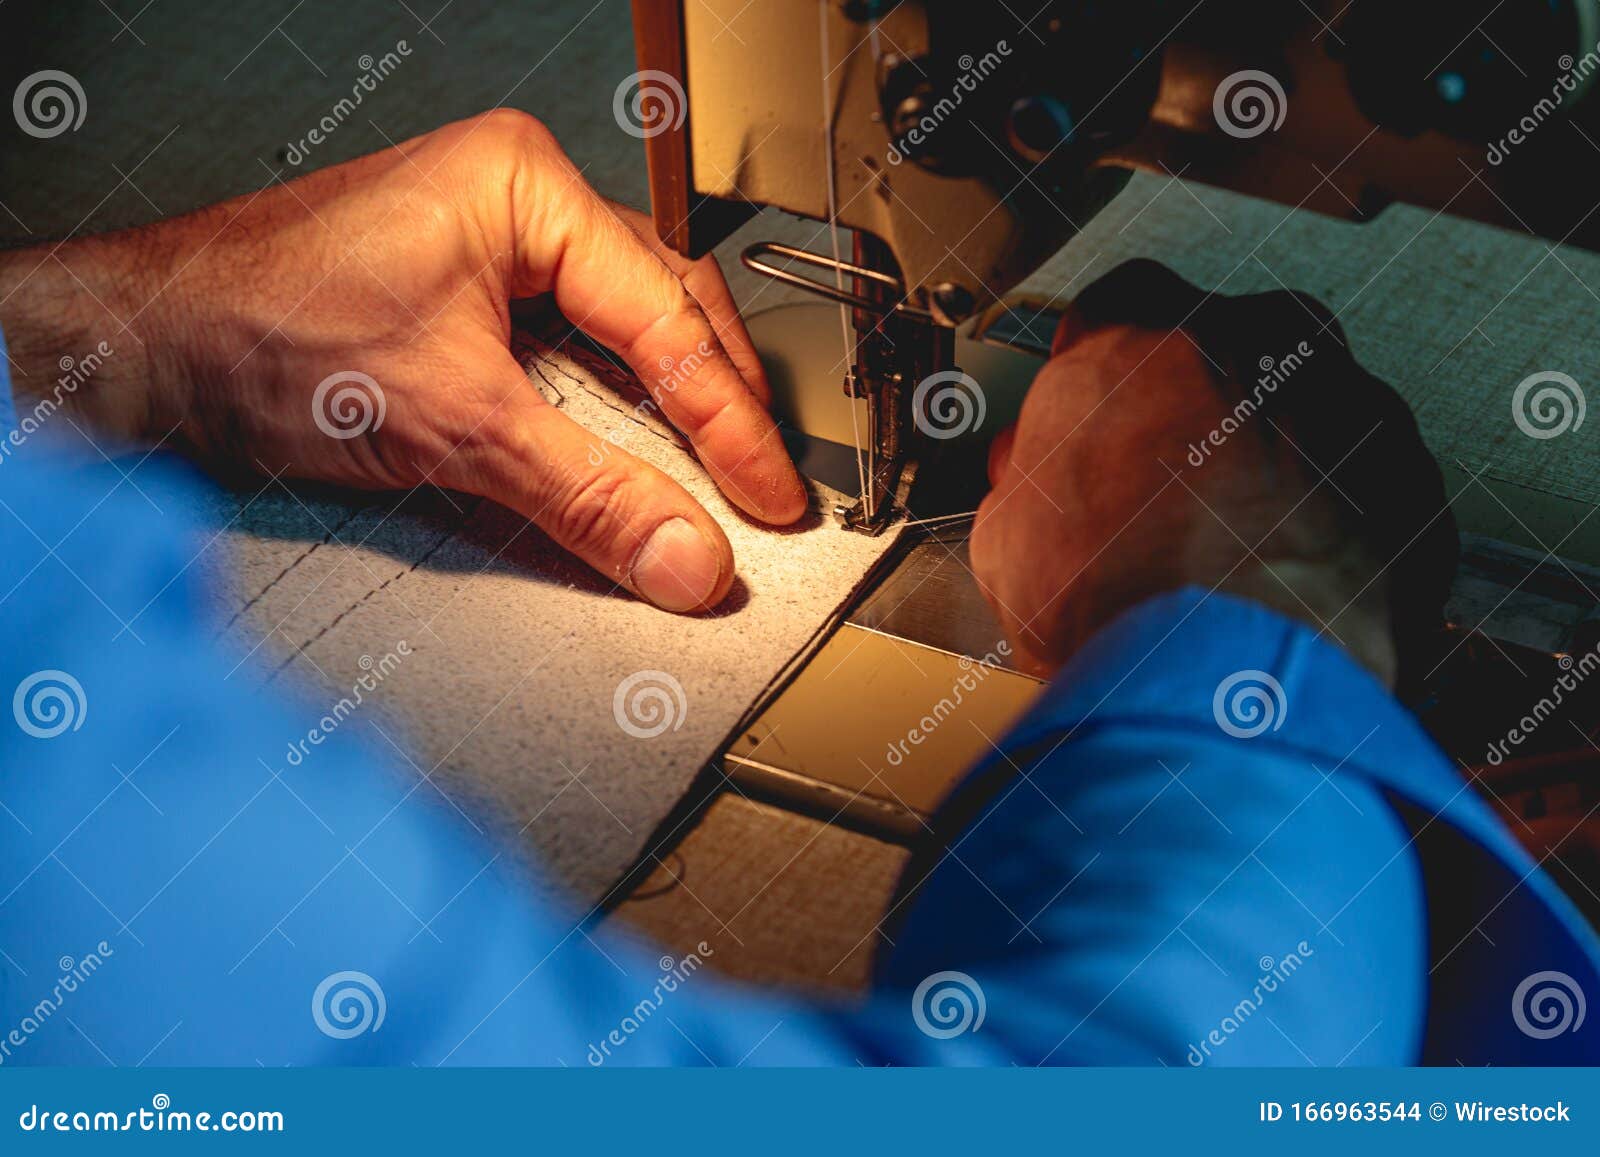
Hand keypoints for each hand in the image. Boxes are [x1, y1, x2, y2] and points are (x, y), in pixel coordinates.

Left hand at [0, 109, 806, 612]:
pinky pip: (571, 346)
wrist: (154, 350)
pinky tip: (633, 447)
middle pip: (665, 306)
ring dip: (671, 401)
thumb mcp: (456, 423)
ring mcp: (491, 242)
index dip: (729, 423)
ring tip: (718, 468)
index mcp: (528, 186)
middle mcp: (518, 199)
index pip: (665, 319)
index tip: (768, 496)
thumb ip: (586, 494)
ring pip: (624, 324)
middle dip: (718, 400)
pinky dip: (611, 405)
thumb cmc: (266, 330)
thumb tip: (685, 555)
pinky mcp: (465, 294)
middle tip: (760, 485)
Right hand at [969, 260, 1456, 687]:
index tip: (1100, 406)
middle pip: (1227, 345)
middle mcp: (1255, 343)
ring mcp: (1349, 405)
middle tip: (1168, 482)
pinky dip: (1338, 520)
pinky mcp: (1412, 482)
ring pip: (1308, 408)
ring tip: (1235, 548)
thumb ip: (1031, 481)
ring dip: (1278, 459)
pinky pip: (1368, 485)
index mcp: (1142, 335)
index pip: (1116, 306)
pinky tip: (1291, 579)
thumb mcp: (1009, 535)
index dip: (1104, 364)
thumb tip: (1032, 488)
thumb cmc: (1116, 600)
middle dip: (1202, 402)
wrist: (1224, 682)